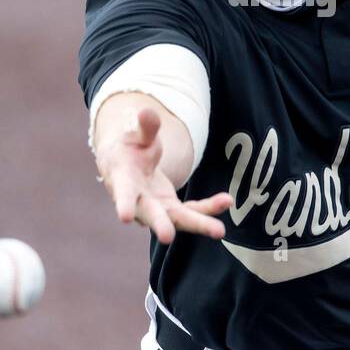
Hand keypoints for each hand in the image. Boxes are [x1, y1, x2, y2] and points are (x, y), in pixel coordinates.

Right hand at [94, 106, 231, 243]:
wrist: (130, 169)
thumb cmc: (129, 151)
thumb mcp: (134, 136)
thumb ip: (145, 128)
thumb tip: (147, 111)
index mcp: (123, 182)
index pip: (123, 193)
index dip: (124, 203)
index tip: (124, 217)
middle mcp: (139, 202)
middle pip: (152, 215)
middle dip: (161, 225)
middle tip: (168, 237)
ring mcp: (158, 209)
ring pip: (178, 219)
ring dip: (198, 223)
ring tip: (219, 230)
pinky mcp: (173, 209)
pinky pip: (193, 210)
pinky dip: (208, 208)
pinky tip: (227, 201)